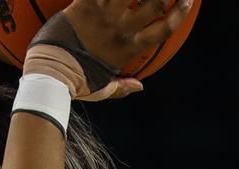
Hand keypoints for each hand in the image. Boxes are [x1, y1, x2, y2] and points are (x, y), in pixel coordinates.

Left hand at [31, 0, 193, 97]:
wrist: (50, 76)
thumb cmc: (75, 84)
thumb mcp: (101, 89)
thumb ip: (121, 86)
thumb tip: (140, 86)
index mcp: (128, 48)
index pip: (163, 29)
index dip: (179, 13)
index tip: (188, 0)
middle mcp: (120, 29)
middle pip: (154, 3)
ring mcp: (102, 16)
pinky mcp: (82, 7)